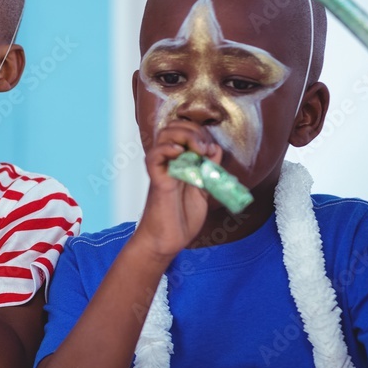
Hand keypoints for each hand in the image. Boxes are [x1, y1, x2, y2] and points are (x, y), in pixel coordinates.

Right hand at [136, 122, 221, 258]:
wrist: (169, 240)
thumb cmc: (183, 217)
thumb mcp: (204, 188)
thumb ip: (208, 169)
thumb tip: (213, 148)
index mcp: (181, 161)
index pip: (184, 131)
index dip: (200, 132)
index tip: (210, 149)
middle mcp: (170, 161)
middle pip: (174, 127)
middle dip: (193, 130)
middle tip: (204, 148)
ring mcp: (163, 169)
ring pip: (164, 135)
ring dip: (184, 135)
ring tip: (197, 149)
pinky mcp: (158, 181)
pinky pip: (154, 157)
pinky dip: (166, 149)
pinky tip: (179, 153)